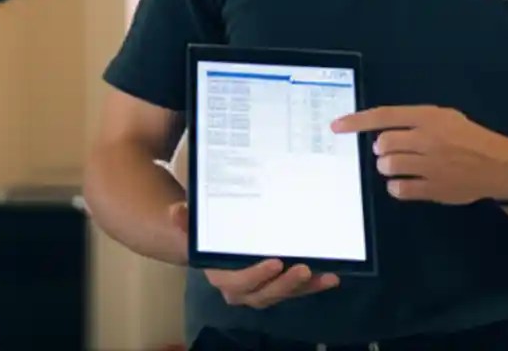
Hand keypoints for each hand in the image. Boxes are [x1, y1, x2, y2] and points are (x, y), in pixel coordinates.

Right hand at [167, 201, 340, 308]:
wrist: (216, 244)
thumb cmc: (208, 235)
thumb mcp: (194, 224)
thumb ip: (184, 220)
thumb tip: (176, 211)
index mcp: (222, 276)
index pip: (237, 283)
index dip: (256, 276)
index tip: (274, 263)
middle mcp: (243, 290)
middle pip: (265, 294)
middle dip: (285, 284)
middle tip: (303, 269)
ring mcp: (264, 290)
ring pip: (284, 294)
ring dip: (304, 287)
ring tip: (323, 275)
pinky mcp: (281, 286)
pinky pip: (298, 290)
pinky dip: (315, 285)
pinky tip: (331, 277)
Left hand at [330, 105, 507, 204]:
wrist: (498, 165)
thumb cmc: (467, 137)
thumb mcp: (444, 117)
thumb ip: (413, 121)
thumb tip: (379, 131)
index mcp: (429, 117)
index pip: (384, 117)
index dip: (357, 121)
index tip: (337, 126)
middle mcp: (427, 139)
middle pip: (383, 144)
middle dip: (382, 148)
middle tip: (393, 150)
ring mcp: (430, 165)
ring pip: (388, 166)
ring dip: (388, 166)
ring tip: (403, 165)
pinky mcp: (433, 188)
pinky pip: (398, 188)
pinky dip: (397, 185)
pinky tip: (407, 181)